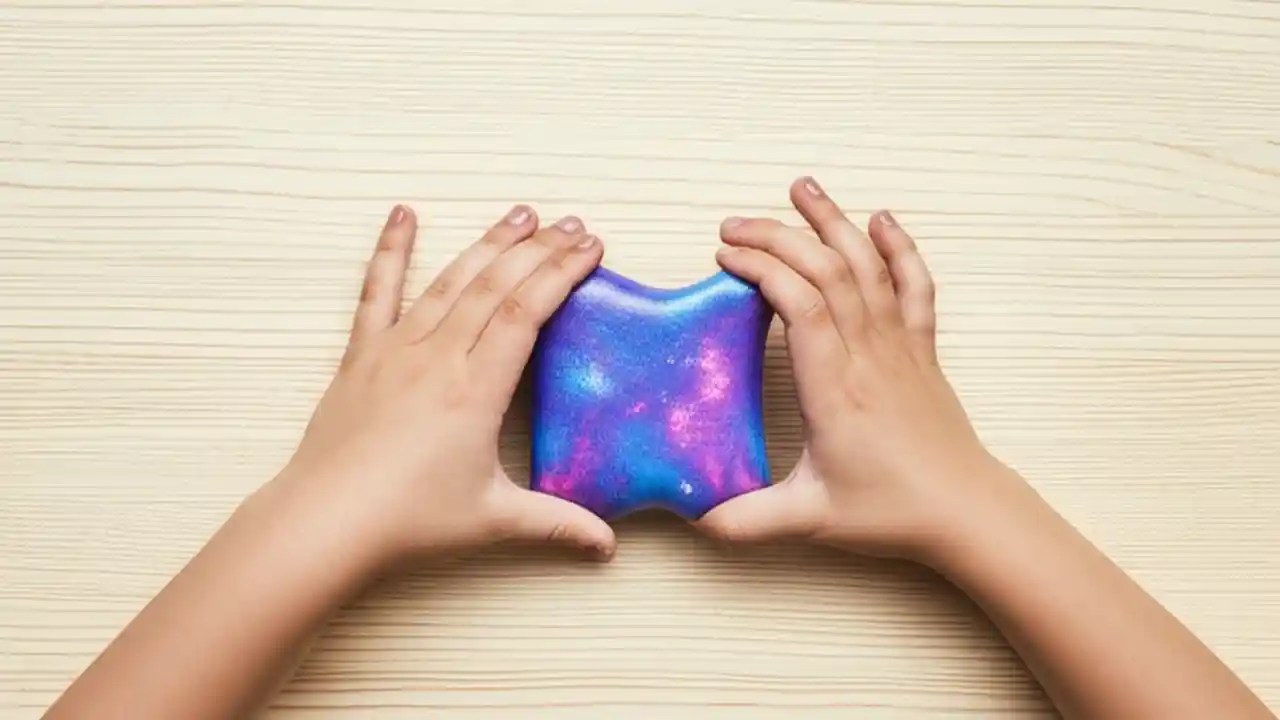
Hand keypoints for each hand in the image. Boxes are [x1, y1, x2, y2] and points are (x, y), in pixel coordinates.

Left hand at [273, 204, 615, 565]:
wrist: (326, 520)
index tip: (590, 248)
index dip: (561, 274)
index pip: (525, 313)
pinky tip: (402, 215)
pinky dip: (391, 250)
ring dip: (488, 243)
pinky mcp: (363, 355)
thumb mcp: (493, 519)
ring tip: (520, 214)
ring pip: (450, 280)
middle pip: (495, 285)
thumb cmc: (407, 520)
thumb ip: (556, 524)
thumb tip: (608, 545)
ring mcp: (397, 349)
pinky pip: (378, 291)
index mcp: (476, 389)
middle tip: (572, 224)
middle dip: (538, 249)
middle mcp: (438, 356)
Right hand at [697, 177, 1015, 561]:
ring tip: (801, 189)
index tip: (725, 258)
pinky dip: (900, 248)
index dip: (762, 270)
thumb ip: (747, 519)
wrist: (966, 511)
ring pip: (869, 266)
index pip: (800, 305)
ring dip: (834, 222)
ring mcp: (900, 347)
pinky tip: (881, 220)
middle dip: (778, 236)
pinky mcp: (922, 350)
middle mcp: (869, 355)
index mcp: (836, 388)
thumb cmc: (892, 512)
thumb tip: (694, 517)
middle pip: (828, 271)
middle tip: (734, 225)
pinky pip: (914, 286)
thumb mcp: (810, 519)